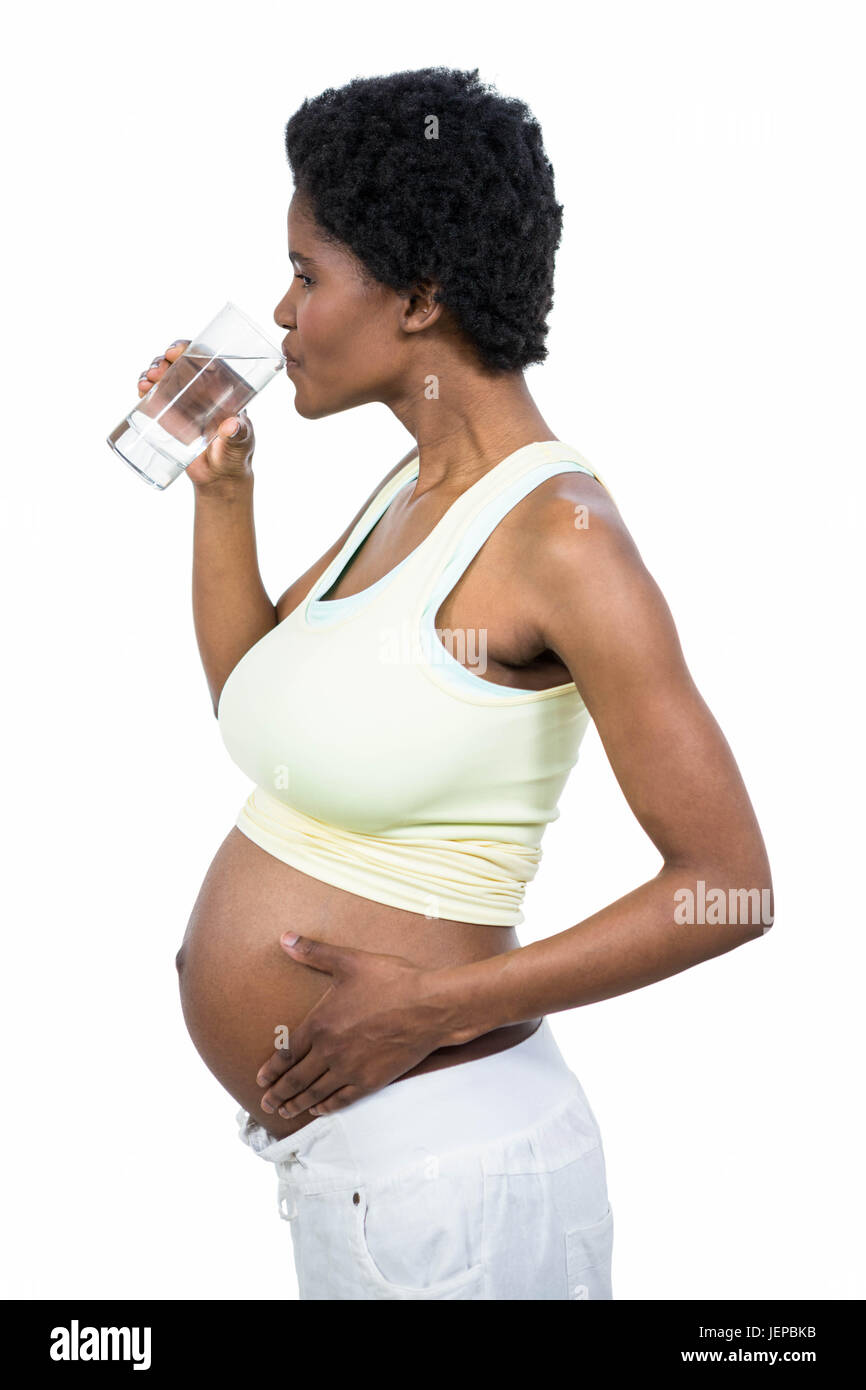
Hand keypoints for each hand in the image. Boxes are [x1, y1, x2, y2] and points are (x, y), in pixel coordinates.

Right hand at [136, 340, 255, 488]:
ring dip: (152, 372)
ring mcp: (184, 402)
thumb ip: (238, 437)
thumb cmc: (235, 457)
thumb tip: (232, 426)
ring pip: (166, 377)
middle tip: (157, 368)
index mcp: (222, 390)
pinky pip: (155, 396)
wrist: (218, 478)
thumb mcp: (240, 445)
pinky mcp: (170, 416)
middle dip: (165, 360)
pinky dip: (145, 388)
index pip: (206, 360)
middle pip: (181, 365)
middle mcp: (201, 391)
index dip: (189, 350)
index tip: (174, 351)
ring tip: (146, 381)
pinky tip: (141, 387)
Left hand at [255, 934, 450, 1118]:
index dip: (271, 1068)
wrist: (429, 1006)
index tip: (260, 1080)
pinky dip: (327, 1107)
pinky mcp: (372, 1080)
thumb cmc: (391, 980)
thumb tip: (284, 938)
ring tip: (284, 1112)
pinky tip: (319, 1110)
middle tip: (265, 1104)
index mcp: (321, 1023)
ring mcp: (351, 1069)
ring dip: (296, 1104)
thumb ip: (314, 952)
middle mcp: (330, 1051)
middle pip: (296, 1078)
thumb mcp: (350, 960)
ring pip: (316, 1092)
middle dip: (278, 1093)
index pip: (287, 1052)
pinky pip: (342, 1099)